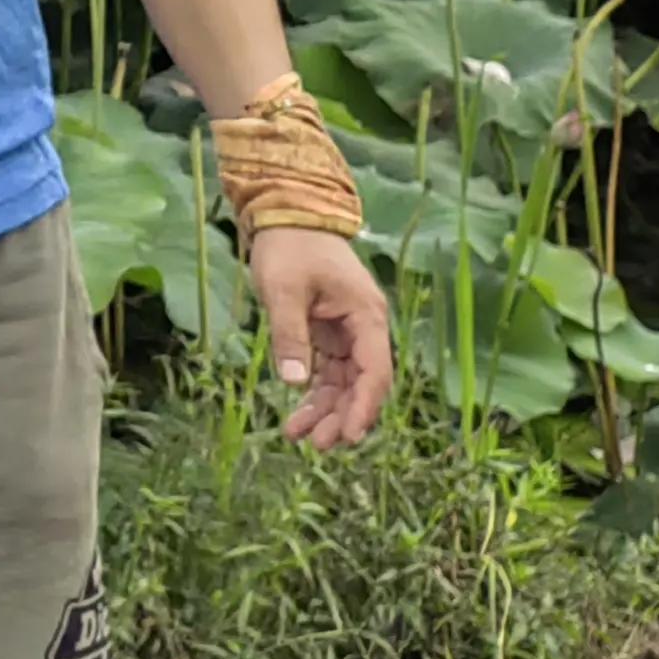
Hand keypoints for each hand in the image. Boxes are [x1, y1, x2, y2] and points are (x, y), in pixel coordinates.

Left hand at [247, 228, 392, 448]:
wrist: (285, 215)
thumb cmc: (289, 248)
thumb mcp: (284, 290)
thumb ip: (290, 335)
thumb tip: (295, 383)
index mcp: (366, 315)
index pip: (375, 371)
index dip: (364, 406)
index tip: (348, 435)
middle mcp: (363, 327)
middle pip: (362, 383)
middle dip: (342, 416)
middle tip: (316, 444)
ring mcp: (347, 331)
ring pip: (344, 382)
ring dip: (326, 409)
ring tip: (297, 436)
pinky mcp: (328, 332)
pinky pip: (328, 371)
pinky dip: (315, 392)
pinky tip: (297, 413)